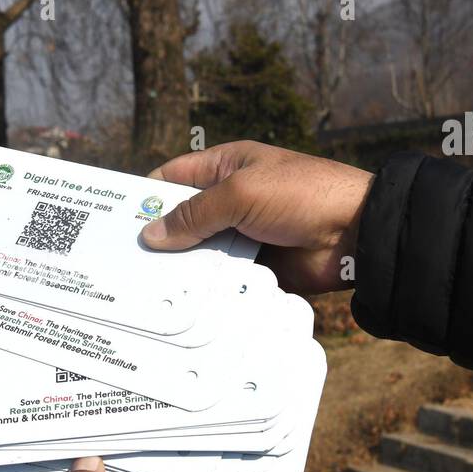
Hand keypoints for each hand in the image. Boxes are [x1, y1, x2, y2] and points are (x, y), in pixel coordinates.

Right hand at [141, 140, 373, 294]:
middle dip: (160, 239)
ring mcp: (244, 235)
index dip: (145, 197)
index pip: (173, 179)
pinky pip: (222, 278)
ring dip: (182, 268)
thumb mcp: (240, 194)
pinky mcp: (256, 266)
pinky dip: (206, 288)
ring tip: (143, 288)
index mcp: (226, 168)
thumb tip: (150, 235)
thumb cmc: (302, 194)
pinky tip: (179, 303)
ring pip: (201, 253)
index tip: (115, 221)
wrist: (357, 232)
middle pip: (184, 221)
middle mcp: (231, 201)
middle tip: (122, 263)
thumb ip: (194, 215)